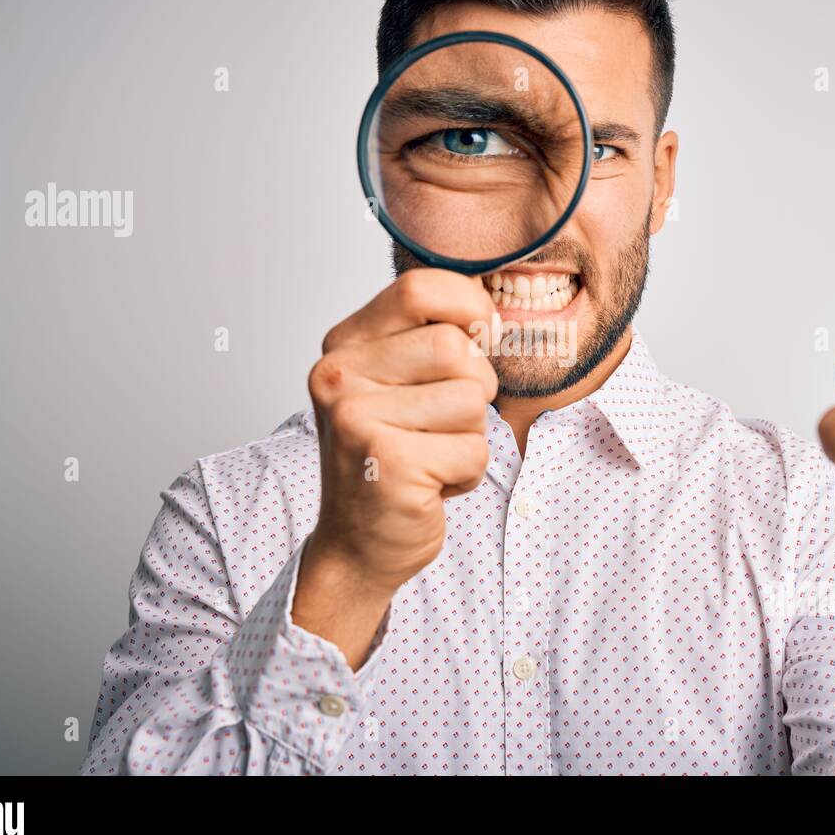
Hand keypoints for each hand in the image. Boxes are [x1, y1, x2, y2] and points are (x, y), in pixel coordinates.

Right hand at [303, 269, 498, 600]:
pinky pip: (474, 450)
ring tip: (432, 456)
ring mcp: (357, 419)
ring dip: (471, 435)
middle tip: (445, 423)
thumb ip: (430, 338)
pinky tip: (431, 486)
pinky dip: (467, 474)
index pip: (420, 288)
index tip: (479, 339)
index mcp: (344, 345)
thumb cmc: (391, 458)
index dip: (469, 308)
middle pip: (455, 346)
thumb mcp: (398, 384)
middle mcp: (340, 375)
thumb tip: (495, 305)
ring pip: (471, 400)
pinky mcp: (387, 463)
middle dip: (475, 387)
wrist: (358, 546)